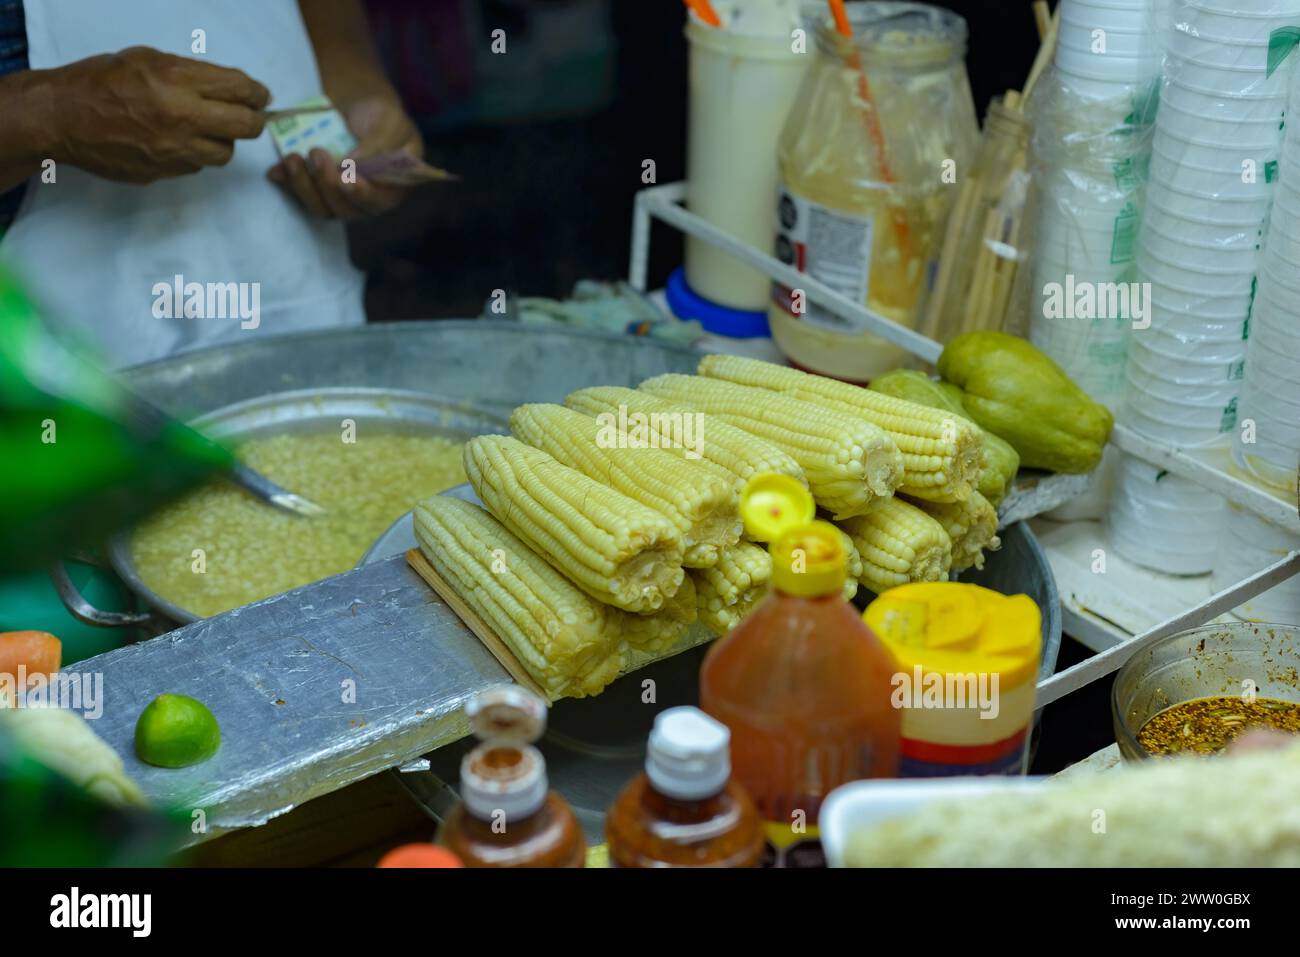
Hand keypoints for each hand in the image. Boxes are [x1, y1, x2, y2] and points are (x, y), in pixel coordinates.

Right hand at [40, 47, 268, 183]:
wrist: (61, 117)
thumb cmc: (100, 81)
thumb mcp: (147, 59)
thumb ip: (190, 72)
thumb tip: (229, 87)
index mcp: (177, 80)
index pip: (240, 89)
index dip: (258, 94)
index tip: (261, 96)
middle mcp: (181, 117)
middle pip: (245, 127)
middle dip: (254, 120)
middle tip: (251, 116)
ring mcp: (174, 149)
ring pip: (225, 153)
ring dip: (223, 141)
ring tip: (207, 129)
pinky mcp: (165, 171)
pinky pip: (196, 166)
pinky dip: (195, 154)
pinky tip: (177, 142)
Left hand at [267, 95, 421, 220]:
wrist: (357, 111)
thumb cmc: (380, 117)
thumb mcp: (389, 122)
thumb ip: (378, 143)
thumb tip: (354, 164)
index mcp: (392, 188)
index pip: (377, 201)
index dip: (360, 193)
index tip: (345, 178)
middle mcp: (366, 201)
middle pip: (345, 209)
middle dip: (327, 184)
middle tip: (316, 152)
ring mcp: (340, 199)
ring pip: (321, 208)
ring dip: (303, 186)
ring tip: (292, 158)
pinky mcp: (317, 192)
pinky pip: (301, 197)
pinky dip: (287, 184)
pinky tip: (276, 169)